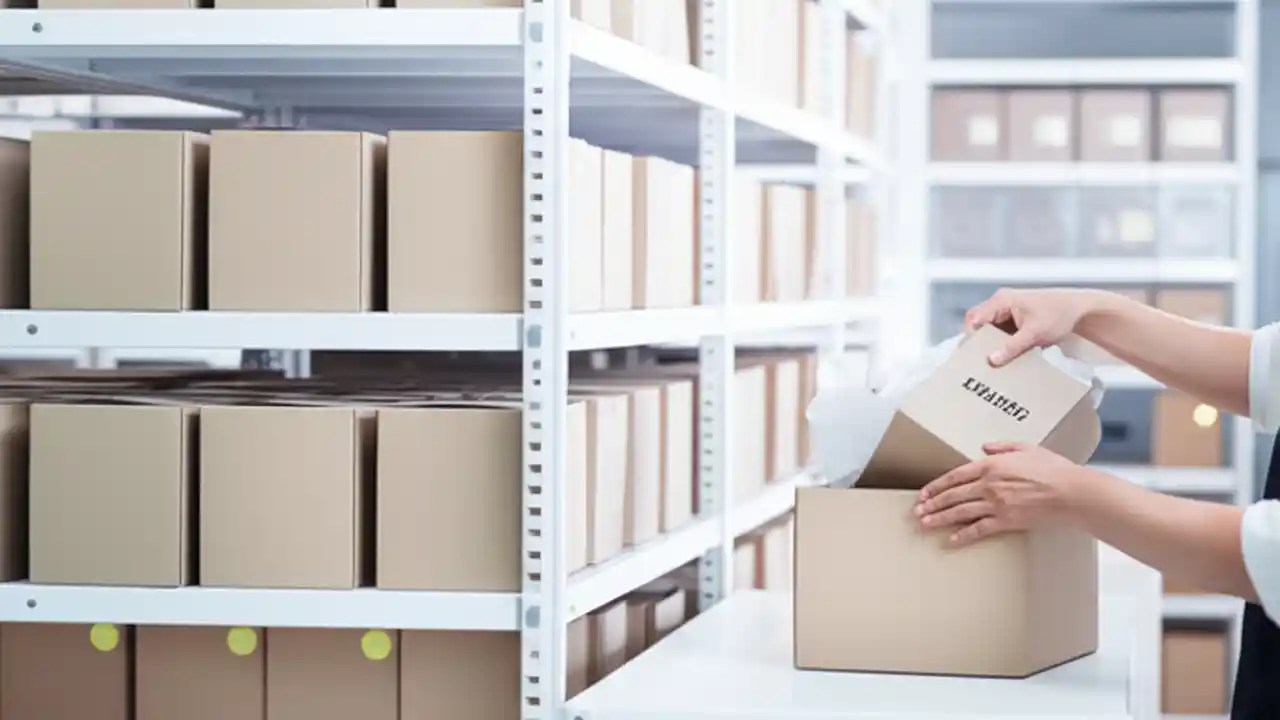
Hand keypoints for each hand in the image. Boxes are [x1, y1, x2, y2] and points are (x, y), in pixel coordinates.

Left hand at [914, 443, 1088, 546]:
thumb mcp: (1027, 448)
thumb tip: (983, 446)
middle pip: (953, 495)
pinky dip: (963, 536)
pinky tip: (951, 540)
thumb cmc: (1054, 469)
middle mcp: (989, 485)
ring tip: (925, 524)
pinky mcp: (1007, 521)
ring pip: (960, 512)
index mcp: (991, 464)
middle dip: (932, 504)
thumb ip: (1003, 446)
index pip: (955, 476)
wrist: (1072, 492)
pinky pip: (979, 530)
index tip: (924, 493)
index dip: (937, 485)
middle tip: (917, 511)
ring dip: (940, 519)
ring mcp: (996, 504)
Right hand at [965, 288, 1102, 366]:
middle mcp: (1000, 303)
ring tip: (988, 362)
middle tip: (977, 361)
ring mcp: (1007, 310)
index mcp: (1002, 300)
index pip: (974, 317)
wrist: (1079, 310)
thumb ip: (1012, 347)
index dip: (970, 336)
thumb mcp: (1034, 333)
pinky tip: (1003, 356)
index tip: (972, 355)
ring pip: (989, 328)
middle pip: (979, 323)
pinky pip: (999, 331)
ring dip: (989, 343)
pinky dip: (1000, 343)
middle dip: (978, 341)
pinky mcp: (1014, 319)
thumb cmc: (1057, 316)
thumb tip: (991, 361)